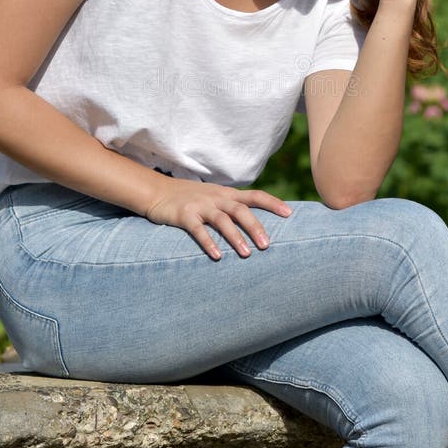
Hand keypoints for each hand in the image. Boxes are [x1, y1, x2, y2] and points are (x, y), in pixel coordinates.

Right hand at [145, 179, 291, 260]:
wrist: (157, 192)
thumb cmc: (190, 198)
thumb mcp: (214, 196)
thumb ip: (232, 205)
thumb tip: (256, 221)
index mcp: (226, 194)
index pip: (255, 196)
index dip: (273, 203)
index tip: (290, 214)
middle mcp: (216, 198)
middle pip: (241, 210)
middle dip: (255, 227)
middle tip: (267, 245)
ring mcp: (200, 205)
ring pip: (222, 220)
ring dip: (235, 237)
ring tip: (246, 254)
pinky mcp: (184, 215)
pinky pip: (198, 230)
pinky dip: (208, 243)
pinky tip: (217, 256)